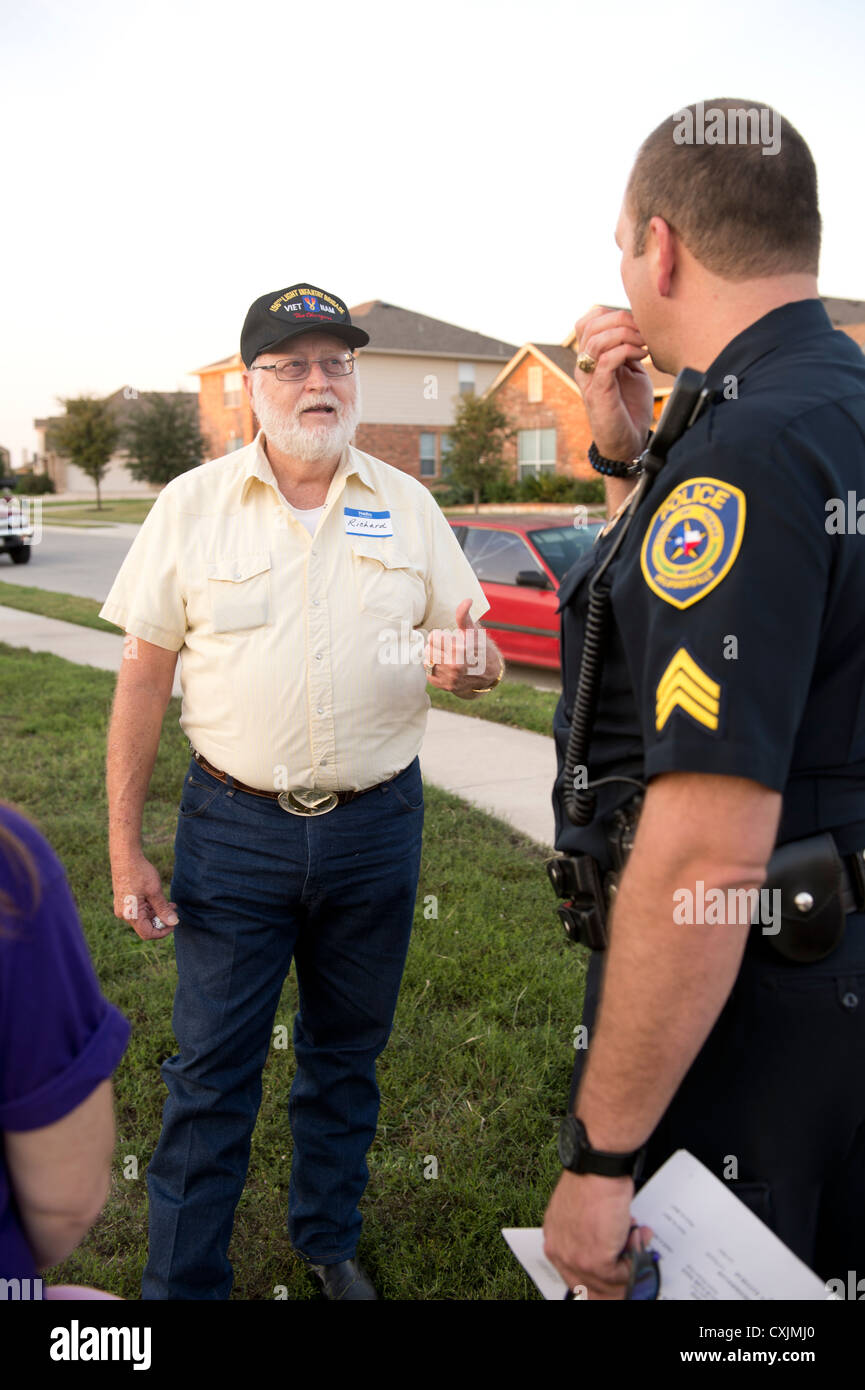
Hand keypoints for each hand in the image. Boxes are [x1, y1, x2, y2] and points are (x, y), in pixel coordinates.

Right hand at [111, 851, 178, 940]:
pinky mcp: (124, 901)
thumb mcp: (155, 892)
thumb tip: (173, 922)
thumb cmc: (139, 873)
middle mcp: (124, 914)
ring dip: (157, 913)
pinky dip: (150, 907)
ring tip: (170, 905)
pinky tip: (160, 900)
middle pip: (145, 926)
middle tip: (174, 911)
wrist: (125, 857)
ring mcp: (123, 908)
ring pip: (143, 918)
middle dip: (161, 920)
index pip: (147, 933)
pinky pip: (139, 910)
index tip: (174, 923)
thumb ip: (163, 909)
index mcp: (130, 915)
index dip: (162, 932)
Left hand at [423, 599, 501, 696]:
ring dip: (435, 658)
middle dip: (437, 647)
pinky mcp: (446, 687)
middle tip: (448, 649)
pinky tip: (445, 667)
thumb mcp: (474, 631)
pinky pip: (429, 674)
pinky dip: (435, 670)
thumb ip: (464, 616)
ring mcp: (450, 678)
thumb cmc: (481, 649)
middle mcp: (454, 666)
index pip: (432, 638)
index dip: (440, 636)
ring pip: (427, 662)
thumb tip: (467, 600)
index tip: (449, 638)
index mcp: (459, 649)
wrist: (489, 675)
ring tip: (446, 657)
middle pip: (428, 649)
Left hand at [543, 1170, 651, 1299]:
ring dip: (629, 1266)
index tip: (613, 1280)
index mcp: (555, 1240)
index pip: (574, 1275)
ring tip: (638, 1241)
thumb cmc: (592, 1180)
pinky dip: (635, 1260)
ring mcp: (576, 1259)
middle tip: (632, 1272)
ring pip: (607, 1284)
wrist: (597, 1168)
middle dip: (615, 1283)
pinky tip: (637, 1236)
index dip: (597, 1280)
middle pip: (588, 1286)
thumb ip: (592, 1235)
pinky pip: (621, 1276)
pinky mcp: (595, 1261)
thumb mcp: (584, 1212)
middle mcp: (560, 1252)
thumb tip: (615, 1248)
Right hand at [573, 305, 654, 460]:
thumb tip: (639, 327)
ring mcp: (589, 379)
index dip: (613, 314)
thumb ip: (629, 349)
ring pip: (596, 340)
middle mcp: (584, 366)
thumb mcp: (632, 371)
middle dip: (622, 320)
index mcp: (591, 358)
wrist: (628, 442)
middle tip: (643, 332)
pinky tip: (642, 356)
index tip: (638, 324)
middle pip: (592, 324)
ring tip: (643, 344)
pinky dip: (626, 351)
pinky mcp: (599, 392)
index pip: (589, 320)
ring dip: (625, 335)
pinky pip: (606, 360)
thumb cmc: (630, 407)